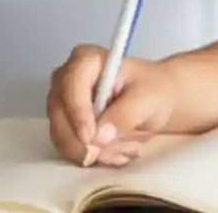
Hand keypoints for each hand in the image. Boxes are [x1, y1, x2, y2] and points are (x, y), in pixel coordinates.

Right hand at [47, 44, 177, 166]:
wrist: (157, 98)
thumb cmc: (153, 89)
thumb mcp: (148, 98)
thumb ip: (124, 115)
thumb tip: (98, 138)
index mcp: (86, 60)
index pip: (71, 85)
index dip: (78, 113)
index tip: (91, 137)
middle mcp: (67, 80)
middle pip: (60, 116)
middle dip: (89, 141)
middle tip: (125, 148)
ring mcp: (64, 104)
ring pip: (64, 138)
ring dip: (98, 151)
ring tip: (130, 146)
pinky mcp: (66, 126)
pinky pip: (71, 149)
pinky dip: (96, 156)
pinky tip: (120, 152)